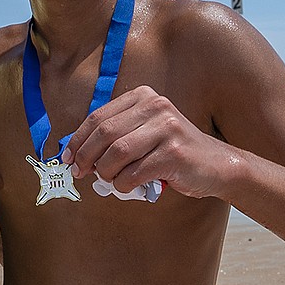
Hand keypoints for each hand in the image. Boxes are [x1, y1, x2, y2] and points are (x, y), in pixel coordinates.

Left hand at [61, 86, 236, 200]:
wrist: (217, 165)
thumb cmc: (172, 152)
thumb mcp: (144, 133)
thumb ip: (115, 137)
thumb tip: (75, 153)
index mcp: (143, 97)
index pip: (98, 117)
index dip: (77, 140)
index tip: (67, 158)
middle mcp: (156, 106)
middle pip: (104, 133)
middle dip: (86, 157)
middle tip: (80, 173)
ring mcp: (167, 128)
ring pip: (117, 153)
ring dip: (106, 173)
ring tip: (109, 181)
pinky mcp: (174, 153)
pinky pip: (134, 173)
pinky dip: (124, 185)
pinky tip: (128, 187)